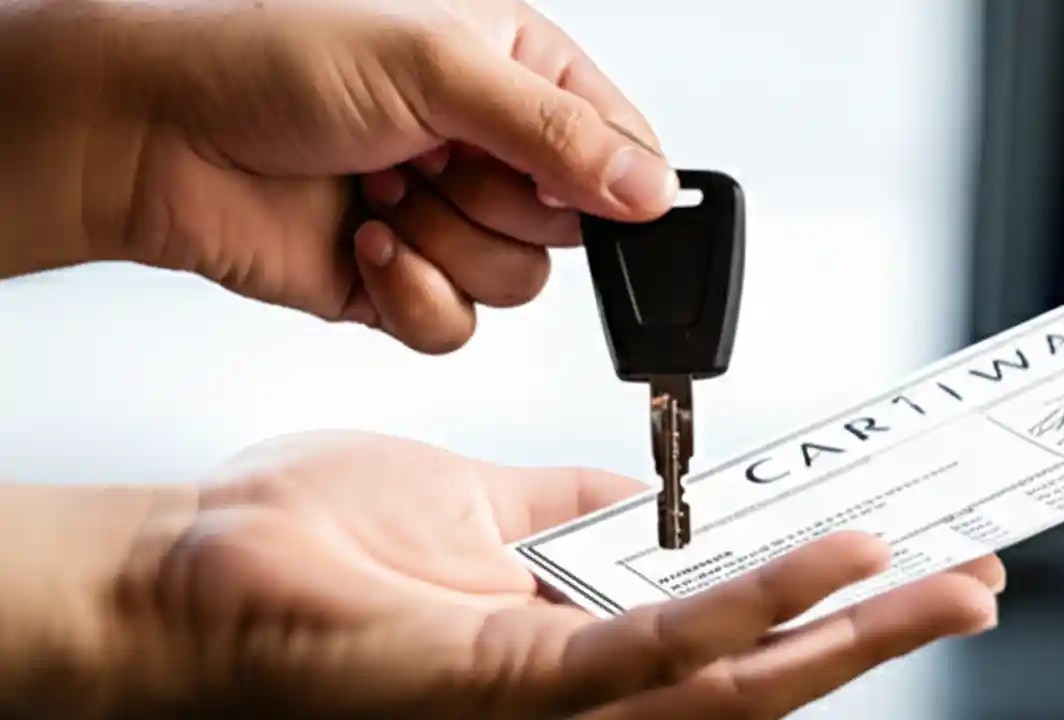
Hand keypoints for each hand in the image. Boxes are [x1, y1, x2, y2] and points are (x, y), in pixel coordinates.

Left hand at [0, 0, 675, 351]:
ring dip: (445, 245)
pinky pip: (460, 326)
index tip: (568, 182)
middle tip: (432, 159)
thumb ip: (556, 133)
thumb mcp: (437, 69)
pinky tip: (365, 240)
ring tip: (383, 192)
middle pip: (571, 226)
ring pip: (519, 283)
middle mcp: (489, 152)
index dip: (608, 180)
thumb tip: (653, 190)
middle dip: (495, 201)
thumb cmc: (273, 62)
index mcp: (514, 75)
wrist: (161, 137)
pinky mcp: (409, 284)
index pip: (617, 146)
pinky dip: (411, 293)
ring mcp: (451, 221)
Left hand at [107, 431, 1002, 717]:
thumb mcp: (480, 507)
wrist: (193, 571)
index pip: (727, 629)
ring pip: (731, 682)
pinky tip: (826, 569)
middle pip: (756, 674)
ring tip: (939, 582)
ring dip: (847, 631)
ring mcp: (546, 700)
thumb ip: (573, 512)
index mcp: (572, 639)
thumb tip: (655, 500)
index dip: (825, 598)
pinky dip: (749, 613)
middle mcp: (575, 689)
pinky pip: (649, 654)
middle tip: (969, 583)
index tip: (900, 549)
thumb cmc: (318, 550)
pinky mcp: (508, 686)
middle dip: (874, 632)